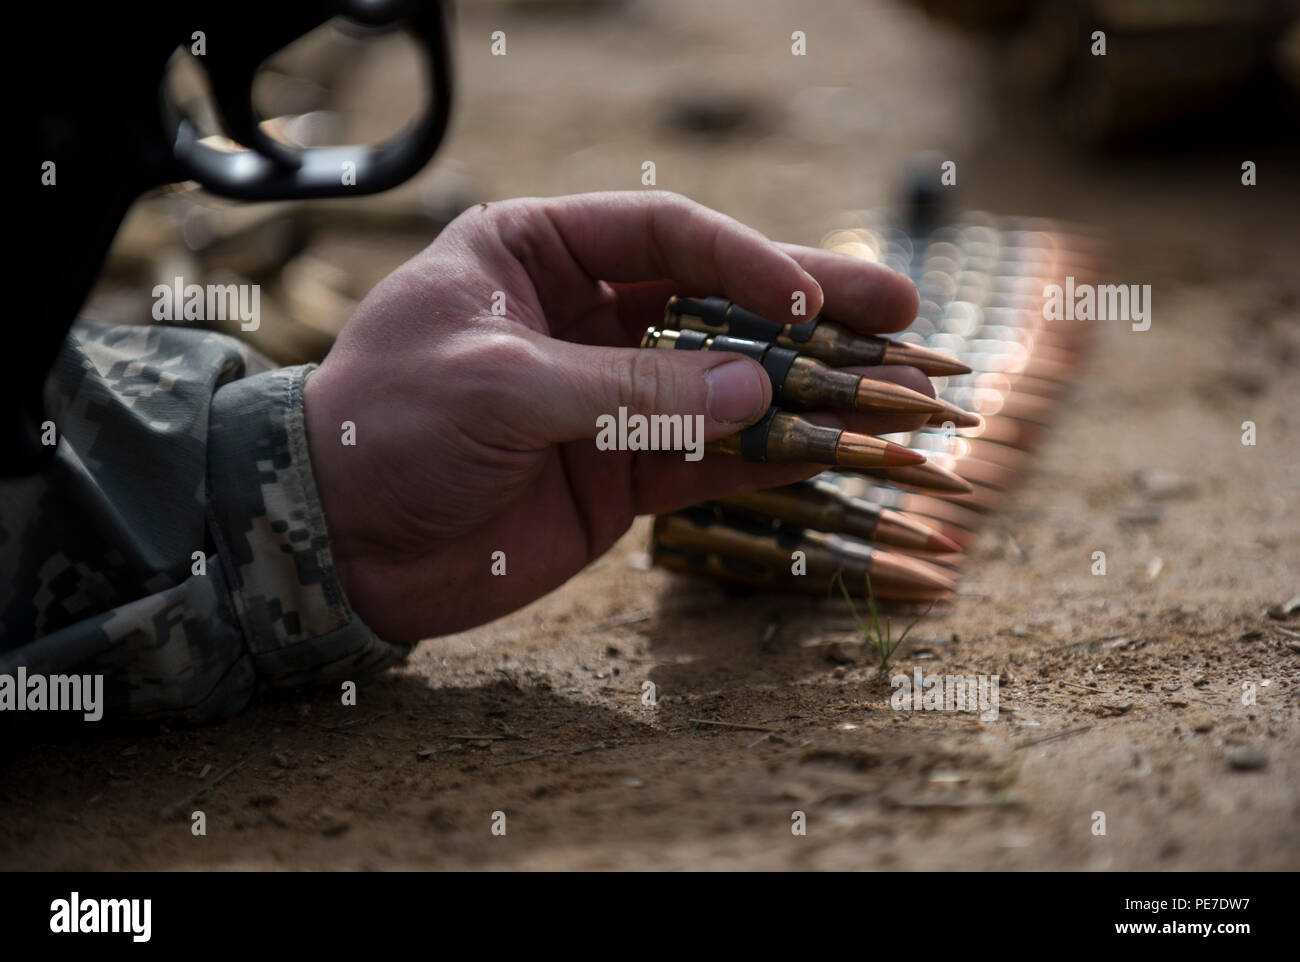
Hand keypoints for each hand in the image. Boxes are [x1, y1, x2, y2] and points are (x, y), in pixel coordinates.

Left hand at [303, 191, 921, 641]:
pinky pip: (706, 460)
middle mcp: (583, 317)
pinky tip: (830, 451)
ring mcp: (607, 398)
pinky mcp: (617, 472)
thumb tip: (757, 394)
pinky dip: (765, 460)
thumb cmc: (387, 429)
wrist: (336, 546)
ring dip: (803, 392)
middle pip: (715, 302)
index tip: (810, 297)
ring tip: (894, 390)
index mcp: (537, 253)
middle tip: (897, 312)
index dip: (745, 258)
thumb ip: (627, 392)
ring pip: (724, 386)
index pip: (664, 234)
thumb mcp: (499, 389)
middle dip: (806, 311)